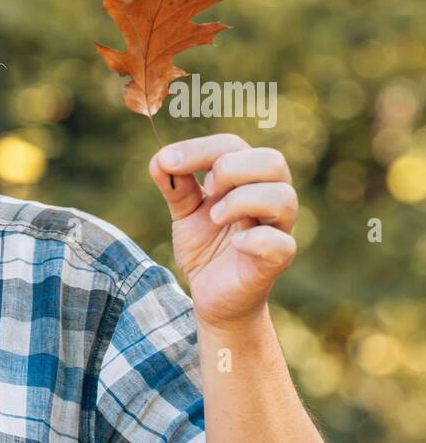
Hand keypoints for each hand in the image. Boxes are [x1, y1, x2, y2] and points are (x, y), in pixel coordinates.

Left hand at [150, 134, 297, 331]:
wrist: (212, 296)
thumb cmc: (206, 248)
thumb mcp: (185, 213)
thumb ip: (175, 186)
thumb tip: (159, 159)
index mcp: (247, 181)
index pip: (234, 146)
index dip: (200, 149)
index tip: (168, 162)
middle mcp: (269, 199)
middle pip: (272, 161)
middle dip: (230, 168)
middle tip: (206, 190)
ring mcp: (276, 230)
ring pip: (283, 197)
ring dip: (242, 201)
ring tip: (215, 217)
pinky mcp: (276, 261)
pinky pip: (281, 244)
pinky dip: (255, 240)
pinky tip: (235, 244)